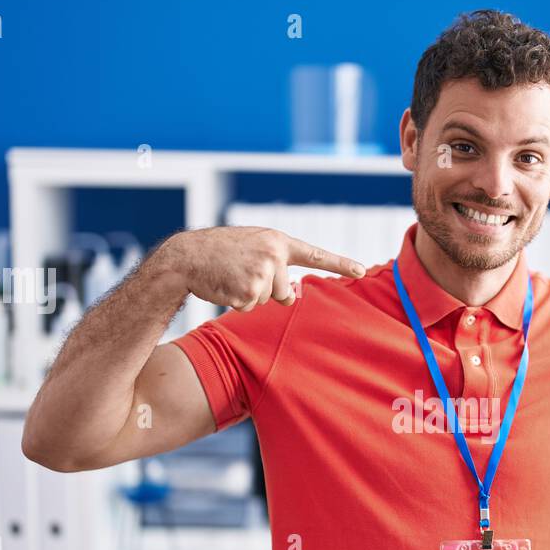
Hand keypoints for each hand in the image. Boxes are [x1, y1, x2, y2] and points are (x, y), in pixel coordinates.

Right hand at [157, 226, 365, 311]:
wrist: (187, 256)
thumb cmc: (221, 253)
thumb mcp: (254, 250)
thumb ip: (278, 267)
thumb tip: (295, 295)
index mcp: (277, 242)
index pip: (315, 254)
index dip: (341, 264)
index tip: (362, 271)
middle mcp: (274, 254)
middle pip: (286, 293)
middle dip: (268, 292)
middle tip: (243, 275)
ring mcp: (261, 271)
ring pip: (269, 301)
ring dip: (251, 296)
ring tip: (232, 277)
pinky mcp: (248, 289)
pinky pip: (250, 307)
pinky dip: (236, 302)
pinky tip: (224, 285)